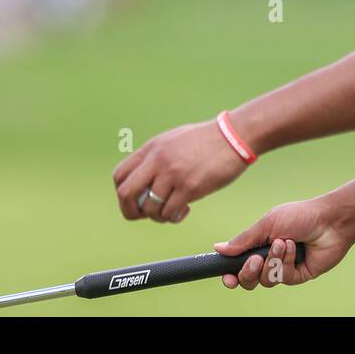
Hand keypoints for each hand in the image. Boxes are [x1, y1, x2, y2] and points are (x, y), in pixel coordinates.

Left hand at [113, 119, 248, 222]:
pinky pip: (170, 212)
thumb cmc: (207, 139)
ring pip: (149, 208)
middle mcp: (158, 160)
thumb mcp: (173, 140)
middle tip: (145, 214)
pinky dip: (173, 217)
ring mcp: (173, 174)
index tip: (137, 199)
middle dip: (131, 211)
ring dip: (157, 216)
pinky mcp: (190, 186)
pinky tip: (184, 210)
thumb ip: (156, 157)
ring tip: (171, 211)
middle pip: (126, 194)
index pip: (119, 176)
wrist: (234, 136)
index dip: (123, 193)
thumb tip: (143, 180)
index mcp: (152, 148)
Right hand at [215, 197, 354, 289]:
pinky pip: (282, 278)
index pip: (238, 264)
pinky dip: (286, 262)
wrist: (330, 221)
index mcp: (258, 243)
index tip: (227, 277)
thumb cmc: (300, 216)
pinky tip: (295, 247)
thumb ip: (244, 239)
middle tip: (255, 260)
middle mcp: (269, 257)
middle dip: (248, 272)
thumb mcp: (267, 223)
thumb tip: (218, 248)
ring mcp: (283, 267)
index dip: (230, 273)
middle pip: (248, 278)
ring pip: (264, 280)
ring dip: (272, 261)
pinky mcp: (297, 275)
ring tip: (283, 244)